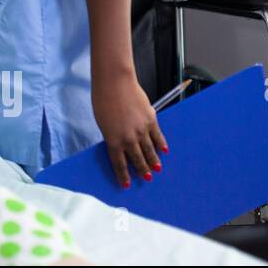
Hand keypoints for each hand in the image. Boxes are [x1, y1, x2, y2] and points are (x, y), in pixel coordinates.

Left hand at [93, 72, 168, 187]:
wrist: (115, 83)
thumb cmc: (102, 100)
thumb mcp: (102, 122)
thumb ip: (112, 134)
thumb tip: (120, 142)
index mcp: (113, 140)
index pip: (119, 162)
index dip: (123, 174)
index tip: (126, 184)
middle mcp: (129, 138)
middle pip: (137, 158)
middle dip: (142, 170)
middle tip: (146, 178)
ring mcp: (141, 130)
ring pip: (149, 150)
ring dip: (154, 160)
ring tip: (158, 169)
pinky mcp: (151, 120)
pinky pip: (158, 136)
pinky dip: (161, 144)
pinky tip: (164, 151)